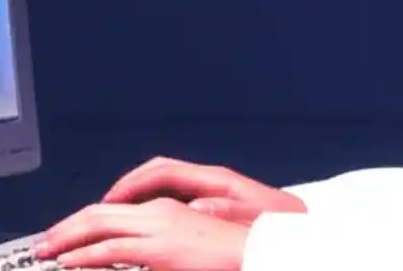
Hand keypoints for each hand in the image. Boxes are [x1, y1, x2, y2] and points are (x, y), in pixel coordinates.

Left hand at [35, 197, 247, 270]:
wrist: (258, 252)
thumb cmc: (229, 255)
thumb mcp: (186, 249)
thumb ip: (159, 250)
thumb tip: (135, 258)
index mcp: (165, 210)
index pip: (113, 209)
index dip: (83, 220)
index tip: (64, 234)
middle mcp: (158, 212)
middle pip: (99, 212)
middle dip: (67, 226)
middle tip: (44, 243)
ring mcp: (159, 228)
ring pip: (98, 225)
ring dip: (67, 238)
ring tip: (47, 251)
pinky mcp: (161, 249)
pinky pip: (112, 249)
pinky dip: (84, 254)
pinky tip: (69, 262)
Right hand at [104, 156, 305, 224]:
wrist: (304, 226)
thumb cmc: (283, 224)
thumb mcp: (257, 217)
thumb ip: (227, 210)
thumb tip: (196, 206)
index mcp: (216, 180)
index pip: (163, 171)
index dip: (132, 183)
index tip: (110, 198)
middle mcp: (209, 181)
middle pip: (156, 176)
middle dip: (124, 190)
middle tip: (98, 211)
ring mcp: (210, 192)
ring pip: (162, 189)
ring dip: (135, 201)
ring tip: (110, 222)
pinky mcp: (213, 205)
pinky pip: (174, 203)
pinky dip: (152, 210)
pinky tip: (142, 230)